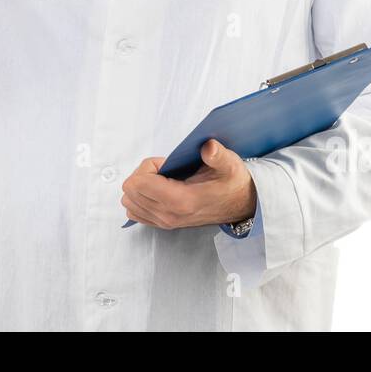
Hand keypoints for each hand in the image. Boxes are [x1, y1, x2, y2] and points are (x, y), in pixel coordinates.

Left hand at [120, 140, 257, 229]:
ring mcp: (165, 222)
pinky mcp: (164, 224)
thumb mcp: (229, 164)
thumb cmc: (232, 182)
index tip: (166, 163)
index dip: (149, 166)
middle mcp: (169, 215)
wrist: (241, 204)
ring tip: (161, 179)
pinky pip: (135, 212)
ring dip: (140, 186)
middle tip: (164, 169)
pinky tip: (156, 190)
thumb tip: (208, 147)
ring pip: (129, 202)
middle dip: (142, 174)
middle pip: (130, 191)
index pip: (138, 183)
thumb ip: (217, 155)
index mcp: (181, 200)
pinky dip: (140, 198)